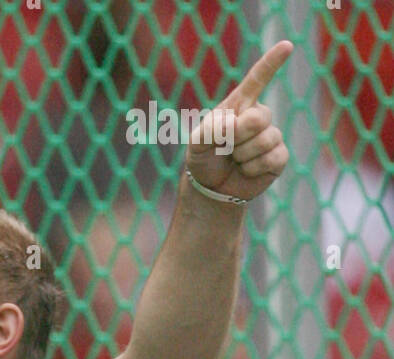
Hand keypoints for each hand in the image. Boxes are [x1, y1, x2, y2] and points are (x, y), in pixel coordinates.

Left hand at [186, 40, 292, 202]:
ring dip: (242, 156)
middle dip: (238, 136)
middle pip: (259, 118)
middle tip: (226, 147)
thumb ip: (210, 130)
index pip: (257, 79)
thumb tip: (233, 124)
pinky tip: (246, 170)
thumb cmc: (205, 157)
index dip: (271, 63)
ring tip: (235, 159)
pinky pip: (272, 158)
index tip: (287, 45)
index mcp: (240, 104)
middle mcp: (259, 115)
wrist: (211, 187)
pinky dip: (253, 168)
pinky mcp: (279, 156)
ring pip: (265, 141)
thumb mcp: (197, 142)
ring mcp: (271, 136)